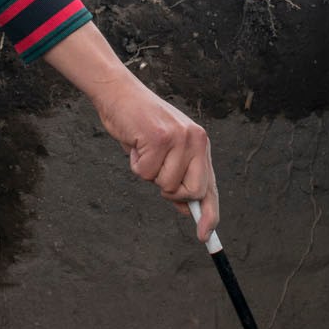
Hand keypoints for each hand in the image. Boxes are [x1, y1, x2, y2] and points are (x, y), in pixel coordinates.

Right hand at [41, 23, 219, 241]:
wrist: (119, 93)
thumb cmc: (140, 123)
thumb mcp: (167, 149)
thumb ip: (180, 174)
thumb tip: (189, 209)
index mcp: (201, 143)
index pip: (209, 185)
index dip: (209, 214)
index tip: (205, 236)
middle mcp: (195, 139)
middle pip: (190, 192)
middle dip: (170, 192)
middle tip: (154, 171)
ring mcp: (178, 138)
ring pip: (164, 184)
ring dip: (147, 173)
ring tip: (143, 149)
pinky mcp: (158, 138)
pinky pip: (144, 173)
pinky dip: (134, 163)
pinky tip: (134, 144)